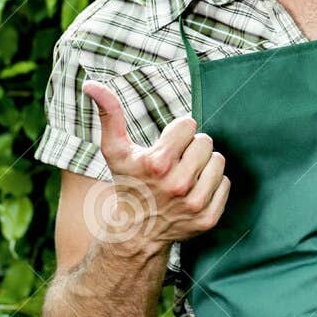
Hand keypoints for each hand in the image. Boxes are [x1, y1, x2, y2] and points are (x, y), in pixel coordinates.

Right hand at [81, 80, 229, 249]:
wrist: (136, 231)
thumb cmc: (128, 183)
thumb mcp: (115, 150)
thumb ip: (109, 114)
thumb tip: (92, 84)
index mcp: (157, 163)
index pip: (188, 125)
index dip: (176, 133)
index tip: (166, 147)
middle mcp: (178, 184)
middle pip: (206, 142)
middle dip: (191, 148)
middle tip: (176, 162)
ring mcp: (194, 203)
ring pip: (218, 161)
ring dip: (205, 165)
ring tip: (186, 175)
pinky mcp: (207, 218)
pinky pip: (225, 184)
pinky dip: (213, 184)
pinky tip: (194, 191)